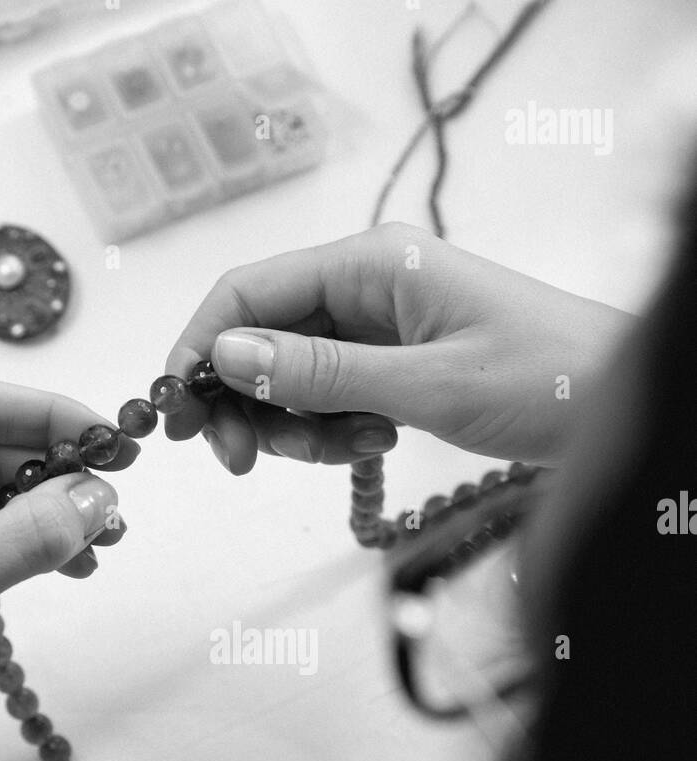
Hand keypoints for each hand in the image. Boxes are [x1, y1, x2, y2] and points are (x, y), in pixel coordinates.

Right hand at [164, 223, 630, 473]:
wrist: (615, 403)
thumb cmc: (543, 377)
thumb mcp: (425, 382)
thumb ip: (320, 372)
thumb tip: (225, 356)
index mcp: (370, 263)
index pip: (249, 292)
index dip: (201, 348)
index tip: (178, 416)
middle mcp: (367, 286)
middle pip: (262, 340)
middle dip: (246, 402)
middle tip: (245, 463)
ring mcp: (380, 327)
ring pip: (293, 379)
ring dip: (299, 426)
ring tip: (358, 447)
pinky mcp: (395, 365)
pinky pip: (333, 400)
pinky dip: (337, 431)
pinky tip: (380, 442)